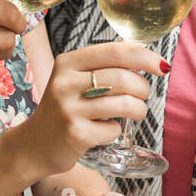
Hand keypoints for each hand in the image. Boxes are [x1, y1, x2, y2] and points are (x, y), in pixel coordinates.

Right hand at [14, 42, 164, 179]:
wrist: (34, 145)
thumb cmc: (64, 108)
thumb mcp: (74, 79)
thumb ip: (102, 64)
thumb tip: (140, 50)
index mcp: (67, 62)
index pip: (114, 52)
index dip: (144, 57)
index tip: (161, 66)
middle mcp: (65, 83)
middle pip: (123, 78)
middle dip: (143, 88)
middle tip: (142, 95)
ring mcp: (69, 109)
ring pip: (124, 104)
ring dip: (138, 109)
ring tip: (134, 112)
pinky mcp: (75, 135)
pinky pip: (113, 129)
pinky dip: (116, 130)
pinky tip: (104, 129)